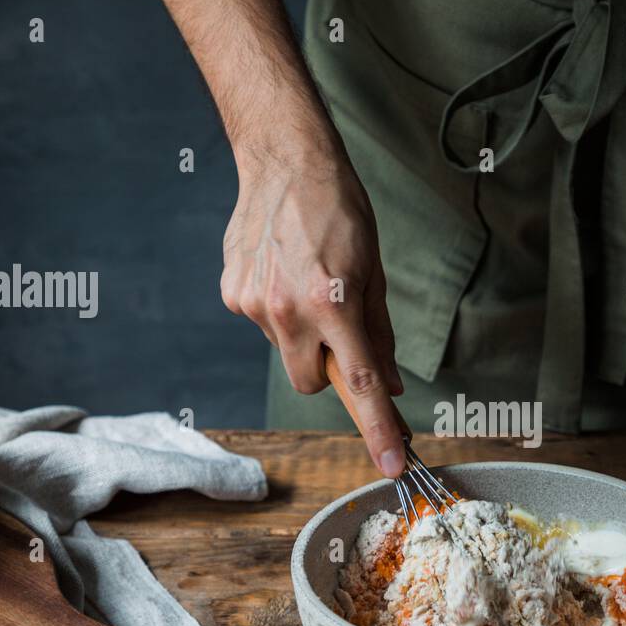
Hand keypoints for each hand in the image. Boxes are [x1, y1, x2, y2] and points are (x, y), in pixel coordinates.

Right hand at [220, 144, 406, 476]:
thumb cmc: (339, 210)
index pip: (360, 386)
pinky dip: (278, 310)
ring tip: (306, 281)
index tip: (393, 465)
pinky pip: (263, 324)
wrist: (284, 160)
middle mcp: (289, 311)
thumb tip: (391, 386)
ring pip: (286, 352)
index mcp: (334, 305)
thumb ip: (379, 336)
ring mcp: (255, 304)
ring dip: (301, 333)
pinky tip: (282, 271)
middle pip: (310, 382)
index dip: (379, 431)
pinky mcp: (232, 294)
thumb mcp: (375, 273)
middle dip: (326, 368)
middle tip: (336, 327)